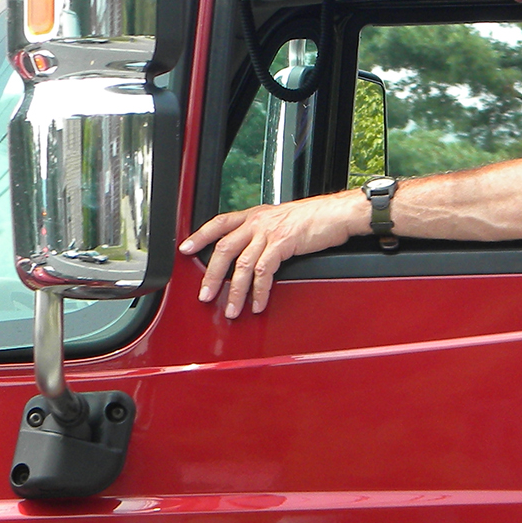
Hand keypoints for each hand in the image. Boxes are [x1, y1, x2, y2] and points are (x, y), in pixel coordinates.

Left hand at [179, 192, 363, 316]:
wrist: (335, 213)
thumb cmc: (313, 219)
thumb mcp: (281, 221)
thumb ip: (263, 234)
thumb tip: (251, 253)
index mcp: (254, 216)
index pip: (218, 223)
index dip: (200, 235)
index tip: (186, 248)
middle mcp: (257, 222)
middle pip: (223, 249)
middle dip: (211, 276)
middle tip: (206, 296)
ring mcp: (269, 232)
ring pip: (241, 265)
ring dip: (235, 291)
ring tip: (232, 309)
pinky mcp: (282, 244)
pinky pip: (264, 272)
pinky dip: (259, 291)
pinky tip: (257, 303)